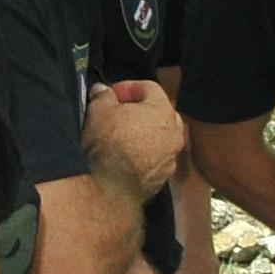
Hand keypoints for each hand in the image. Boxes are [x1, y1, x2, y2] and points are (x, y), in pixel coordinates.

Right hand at [85, 79, 184, 200]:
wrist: (111, 187)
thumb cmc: (107, 142)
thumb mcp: (99, 110)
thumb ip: (104, 96)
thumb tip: (102, 91)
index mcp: (163, 111)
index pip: (150, 87)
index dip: (128, 86)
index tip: (112, 94)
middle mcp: (175, 134)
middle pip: (160, 112)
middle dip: (140, 109)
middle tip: (119, 112)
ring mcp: (172, 158)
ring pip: (161, 137)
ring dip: (144, 132)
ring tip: (122, 134)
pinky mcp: (164, 178)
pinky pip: (156, 158)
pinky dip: (144, 153)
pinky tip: (126, 156)